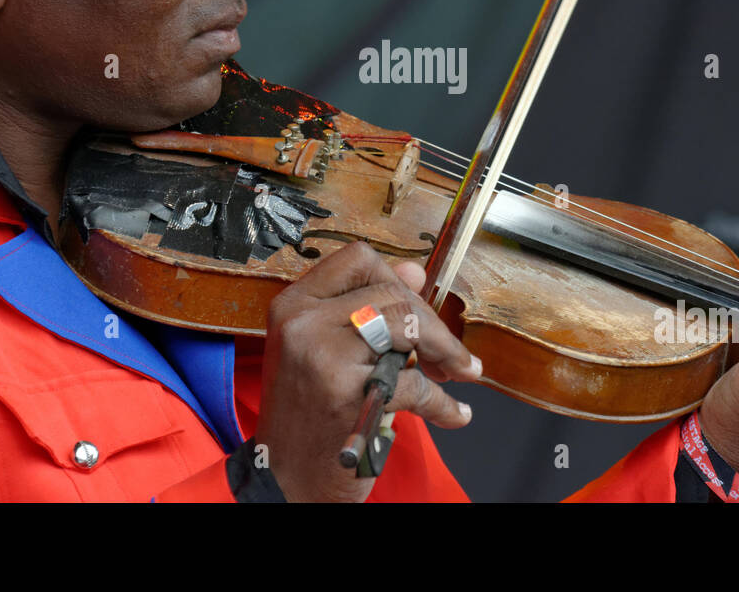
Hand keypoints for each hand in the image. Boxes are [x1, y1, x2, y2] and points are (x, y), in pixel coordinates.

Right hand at [255, 241, 482, 501]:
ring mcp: (321, 354)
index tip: (416, 308)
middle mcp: (303, 322)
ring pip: (406, 328)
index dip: (398, 280)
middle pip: (391, 293)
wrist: (285, 479)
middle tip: (451, 355)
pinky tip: (453, 414)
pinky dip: (442, 403)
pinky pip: (413, 382)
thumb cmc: (308, 415)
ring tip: (453, 376)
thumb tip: (415, 270)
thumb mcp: (324, 351)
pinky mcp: (344, 392)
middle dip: (432, 324)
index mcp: (295, 304)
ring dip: (444, 353)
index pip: (359, 259)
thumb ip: (367, 308)